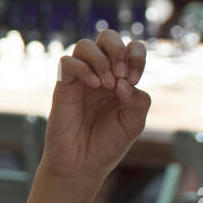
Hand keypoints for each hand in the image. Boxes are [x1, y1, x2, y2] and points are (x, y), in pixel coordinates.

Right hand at [41, 28, 150, 183]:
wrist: (82, 165)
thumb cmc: (108, 144)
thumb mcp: (133, 124)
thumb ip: (139, 101)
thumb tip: (125, 82)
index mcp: (122, 80)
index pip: (132, 49)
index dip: (136, 55)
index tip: (135, 78)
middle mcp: (102, 73)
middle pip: (107, 37)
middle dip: (118, 49)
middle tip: (122, 75)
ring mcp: (81, 78)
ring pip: (86, 45)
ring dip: (101, 59)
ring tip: (108, 85)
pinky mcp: (63, 86)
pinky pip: (68, 62)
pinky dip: (83, 68)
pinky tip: (94, 85)